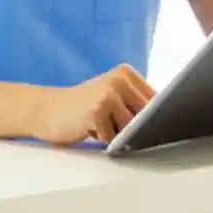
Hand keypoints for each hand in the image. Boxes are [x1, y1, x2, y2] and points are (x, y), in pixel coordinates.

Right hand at [29, 64, 155, 144]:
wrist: (46, 110)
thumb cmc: (84, 109)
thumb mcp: (113, 99)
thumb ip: (137, 106)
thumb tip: (166, 122)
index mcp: (127, 73)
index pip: (157, 101)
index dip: (153, 118)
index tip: (148, 126)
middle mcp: (120, 78)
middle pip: (146, 116)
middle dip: (133, 128)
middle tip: (110, 124)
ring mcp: (109, 92)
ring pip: (131, 129)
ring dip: (116, 136)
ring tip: (98, 125)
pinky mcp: (98, 109)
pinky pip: (112, 137)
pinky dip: (102, 139)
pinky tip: (88, 127)